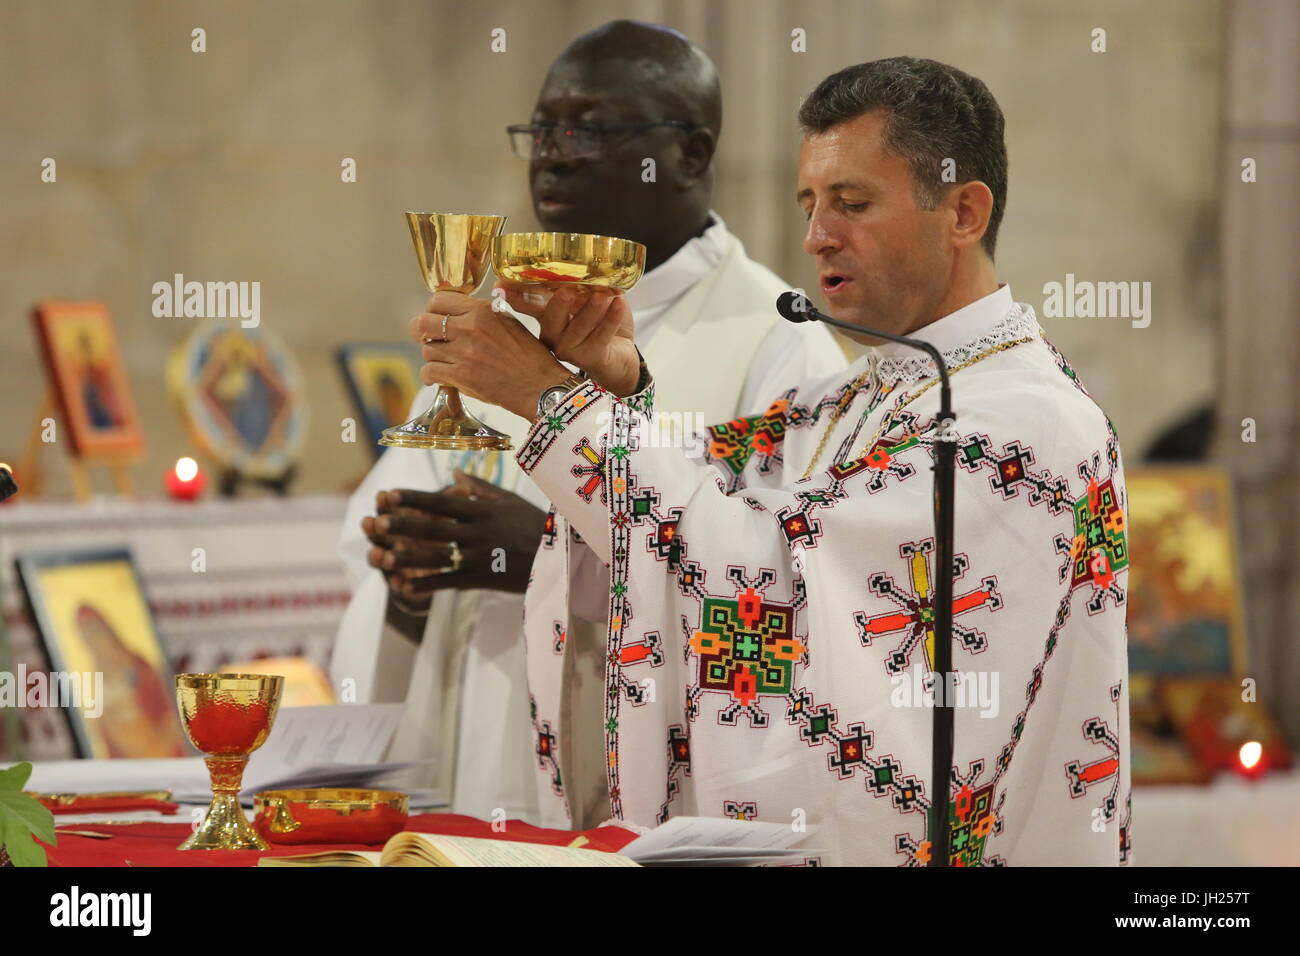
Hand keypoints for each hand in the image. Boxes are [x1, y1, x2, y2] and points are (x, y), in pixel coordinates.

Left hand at [363, 473, 548, 599]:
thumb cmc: (536, 524)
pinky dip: (428, 586)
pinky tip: (404, 587)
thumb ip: (480, 487)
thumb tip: (453, 472)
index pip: (442, 502)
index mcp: (483, 510)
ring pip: (438, 557)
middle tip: (376, 523)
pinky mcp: (485, 579)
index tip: (388, 495)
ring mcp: (481, 557)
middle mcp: (479, 532)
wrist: (562, 556)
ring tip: (381, 557)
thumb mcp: (510, 500)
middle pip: (434, 528)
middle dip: (403, 525)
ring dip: (408, 557)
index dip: (414, 498)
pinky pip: (451, 582)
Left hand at [408, 292, 570, 419]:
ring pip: (426, 349)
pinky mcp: (461, 376)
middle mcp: (469, 328)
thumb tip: (462, 311)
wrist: (541, 387)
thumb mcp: (510, 323)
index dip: (432, 309)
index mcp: (482, 311)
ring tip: (443, 361)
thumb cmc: (531, 358)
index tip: (435, 317)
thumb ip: (484, 314)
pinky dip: (430, 376)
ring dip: (432, 356)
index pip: (439, 299)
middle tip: (427, 338)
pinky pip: (429, 372)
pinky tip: (439, 377)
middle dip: (421, 331)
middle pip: (423, 322)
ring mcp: (463, 353)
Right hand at [497, 284, 640, 396]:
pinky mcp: (589, 358)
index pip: (528, 302)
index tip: (501, 286)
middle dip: (558, 304)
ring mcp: (569, 348)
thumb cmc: (602, 322)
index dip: (515, 294)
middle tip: (567, 290)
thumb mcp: (591, 297)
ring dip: (591, 310)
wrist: (623, 352)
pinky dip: (610, 320)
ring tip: (604, 296)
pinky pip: (599, 338)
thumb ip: (583, 284)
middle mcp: (553, 333)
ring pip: (577, 329)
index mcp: (549, 314)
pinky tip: (618, 305)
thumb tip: (585, 264)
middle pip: (549, 319)